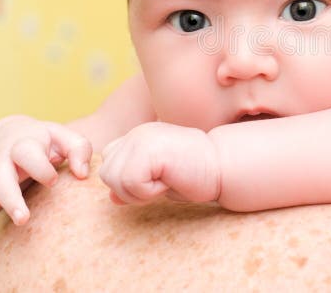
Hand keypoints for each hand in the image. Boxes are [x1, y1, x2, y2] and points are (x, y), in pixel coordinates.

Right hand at [0, 114, 91, 263]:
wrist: (7, 135)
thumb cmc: (43, 141)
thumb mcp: (63, 137)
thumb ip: (78, 149)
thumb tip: (82, 174)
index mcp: (22, 145)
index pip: (27, 153)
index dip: (40, 167)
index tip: (53, 181)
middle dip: (9, 199)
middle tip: (23, 219)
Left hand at [99, 122, 220, 204]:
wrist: (223, 166)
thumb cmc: (196, 174)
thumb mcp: (159, 180)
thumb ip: (135, 182)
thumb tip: (111, 197)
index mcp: (139, 136)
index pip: (109, 163)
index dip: (128, 181)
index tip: (157, 180)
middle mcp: (137, 133)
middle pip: (107, 174)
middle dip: (130, 190)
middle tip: (161, 184)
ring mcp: (142, 138)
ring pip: (114, 179)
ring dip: (139, 192)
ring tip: (165, 182)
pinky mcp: (149, 150)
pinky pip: (130, 183)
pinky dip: (149, 192)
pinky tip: (169, 180)